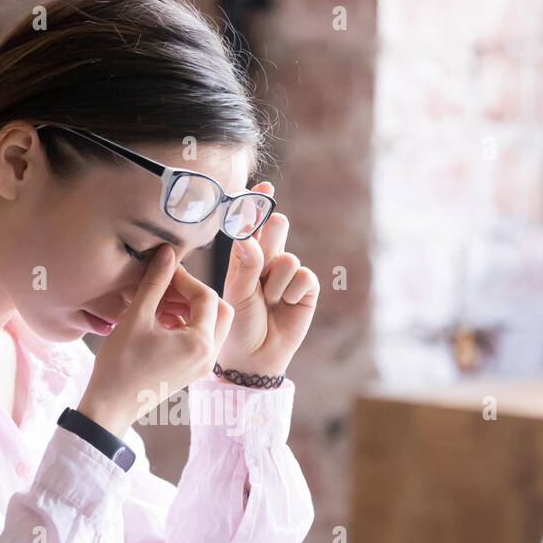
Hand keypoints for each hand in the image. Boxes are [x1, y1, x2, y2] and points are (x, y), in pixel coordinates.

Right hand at [77, 244, 233, 435]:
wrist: (110, 406)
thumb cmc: (120, 365)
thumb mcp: (136, 318)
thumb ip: (155, 283)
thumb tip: (167, 253)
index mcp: (199, 342)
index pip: (207, 297)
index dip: (186, 279)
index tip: (165, 272)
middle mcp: (209, 356)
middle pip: (220, 310)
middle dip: (197, 293)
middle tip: (170, 287)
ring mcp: (203, 366)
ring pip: (213, 325)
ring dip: (193, 309)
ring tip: (162, 303)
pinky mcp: (194, 371)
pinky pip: (203, 340)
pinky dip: (189, 325)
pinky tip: (162, 320)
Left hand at [217, 181, 318, 378]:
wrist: (255, 357)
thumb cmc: (238, 326)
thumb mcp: (237, 293)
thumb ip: (245, 264)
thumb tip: (249, 236)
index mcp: (245, 258)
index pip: (253, 225)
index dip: (259, 205)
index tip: (264, 185)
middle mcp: (268, 262)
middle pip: (277, 229)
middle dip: (274, 232)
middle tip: (268, 243)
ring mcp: (288, 275)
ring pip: (289, 258)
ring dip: (276, 282)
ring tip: (268, 301)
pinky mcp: (306, 289)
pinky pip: (304, 276)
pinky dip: (292, 292)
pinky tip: (285, 305)